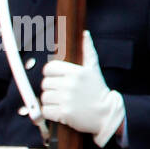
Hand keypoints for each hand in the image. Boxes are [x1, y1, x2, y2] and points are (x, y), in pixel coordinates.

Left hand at [40, 30, 125, 146]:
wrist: (105, 115)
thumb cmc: (97, 91)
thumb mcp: (93, 69)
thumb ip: (88, 51)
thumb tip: (85, 33)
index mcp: (76, 72)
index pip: (48, 68)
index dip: (50, 74)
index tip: (57, 79)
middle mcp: (70, 84)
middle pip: (45, 83)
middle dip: (51, 88)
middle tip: (62, 93)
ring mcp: (66, 99)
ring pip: (44, 97)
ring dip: (50, 101)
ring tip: (63, 102)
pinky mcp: (63, 113)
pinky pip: (45, 110)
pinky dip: (50, 113)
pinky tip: (61, 111)